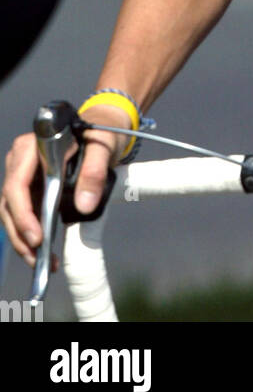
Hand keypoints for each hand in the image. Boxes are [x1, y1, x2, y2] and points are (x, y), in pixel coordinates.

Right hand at [1, 106, 128, 267]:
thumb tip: (85, 205)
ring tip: (42, 262)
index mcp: (32, 146)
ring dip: (24, 240)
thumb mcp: (102, 147)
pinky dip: (31, 234)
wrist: (102, 129)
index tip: (37, 237)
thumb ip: (94, 171)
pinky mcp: (30, 189)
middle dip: (22, 235)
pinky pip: (24, 214)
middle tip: (38, 258)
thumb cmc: (100, 133)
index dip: (22, 213)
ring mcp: (23, 175)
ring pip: (12, 214)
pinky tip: (43, 252)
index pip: (17, 184)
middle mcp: (21, 161)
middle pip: (10, 204)